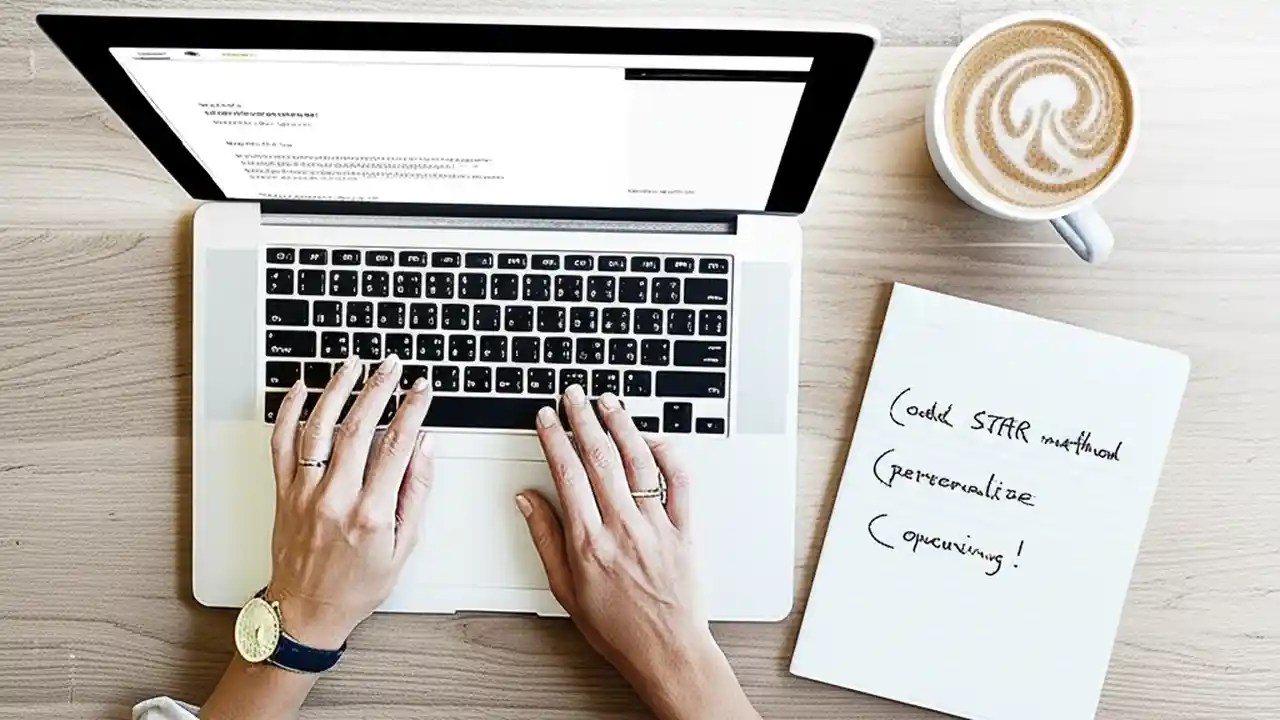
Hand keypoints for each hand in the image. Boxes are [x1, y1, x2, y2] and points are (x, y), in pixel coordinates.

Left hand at [266, 354, 433, 647]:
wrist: (307, 611)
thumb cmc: (357, 584)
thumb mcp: (404, 546)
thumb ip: (417, 492)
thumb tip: (426, 447)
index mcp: (370, 514)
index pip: (395, 446)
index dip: (411, 410)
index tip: (421, 389)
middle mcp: (334, 499)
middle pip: (357, 428)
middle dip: (378, 389)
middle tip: (391, 366)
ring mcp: (304, 493)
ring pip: (317, 428)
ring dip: (336, 390)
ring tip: (352, 365)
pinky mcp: (283, 492)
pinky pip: (281, 444)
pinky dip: (289, 412)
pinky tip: (301, 389)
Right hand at [517, 385, 758, 719]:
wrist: (666, 651)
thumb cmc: (616, 627)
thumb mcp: (565, 589)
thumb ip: (546, 538)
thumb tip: (527, 499)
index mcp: (588, 542)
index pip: (566, 474)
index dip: (554, 438)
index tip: (546, 417)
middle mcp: (622, 527)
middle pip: (599, 458)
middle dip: (583, 419)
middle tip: (573, 394)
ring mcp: (656, 526)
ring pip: (637, 462)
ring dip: (622, 425)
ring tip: (609, 401)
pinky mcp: (685, 530)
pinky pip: (680, 484)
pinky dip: (669, 456)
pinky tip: (654, 438)